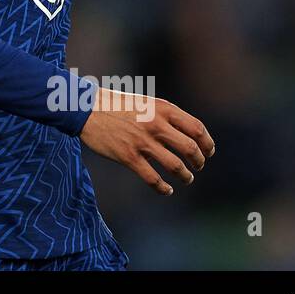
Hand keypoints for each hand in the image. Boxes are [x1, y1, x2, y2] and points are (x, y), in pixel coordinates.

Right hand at [78, 88, 214, 194]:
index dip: (207, 143)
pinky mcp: (128, 156)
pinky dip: (163, 188)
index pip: (196, 128)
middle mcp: (155, 124)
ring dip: (186, 176)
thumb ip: (165, 116)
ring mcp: (142, 141)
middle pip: (190, 148)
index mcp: (162, 108)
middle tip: (198, 166)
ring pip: (175, 166)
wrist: (86, 108)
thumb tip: (186, 137)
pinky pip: (153, 178)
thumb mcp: (146, 102)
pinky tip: (167, 190)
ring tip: (187, 179)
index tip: (208, 152)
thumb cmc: (117, 106)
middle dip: (199, 161)